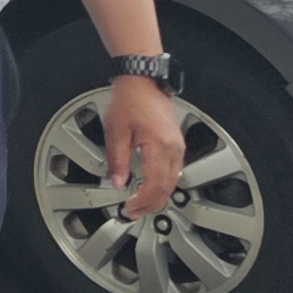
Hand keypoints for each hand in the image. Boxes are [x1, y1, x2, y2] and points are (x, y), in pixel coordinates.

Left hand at [102, 72, 185, 216]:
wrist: (143, 81)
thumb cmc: (130, 100)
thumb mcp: (116, 131)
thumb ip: (117, 160)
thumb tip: (118, 181)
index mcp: (159, 146)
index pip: (155, 185)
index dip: (142, 201)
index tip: (129, 208)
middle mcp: (174, 148)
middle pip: (168, 187)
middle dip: (151, 204)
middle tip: (134, 212)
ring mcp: (177, 145)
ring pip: (173, 181)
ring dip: (158, 196)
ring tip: (141, 203)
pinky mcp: (175, 142)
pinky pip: (174, 170)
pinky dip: (163, 183)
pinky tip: (151, 187)